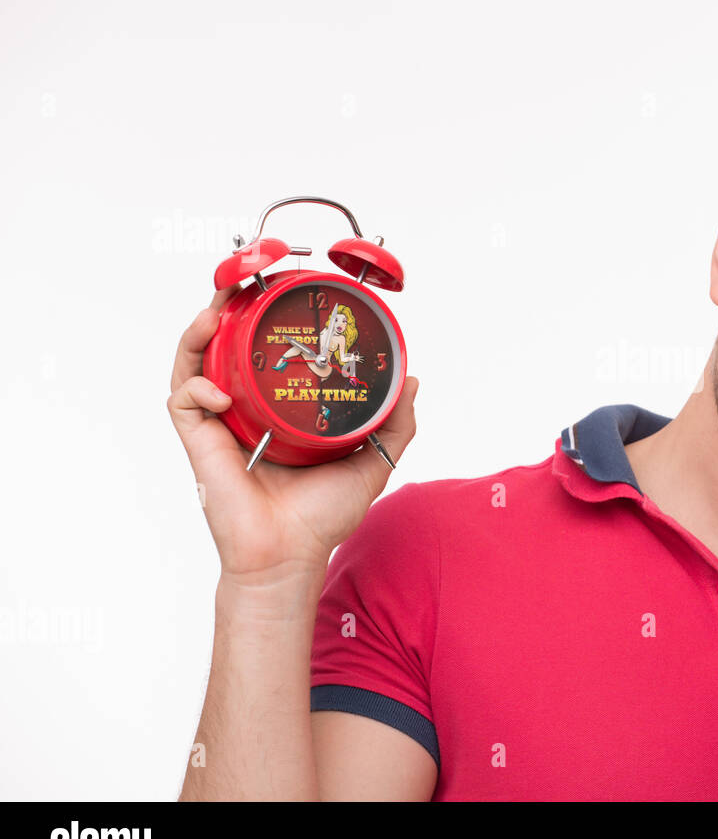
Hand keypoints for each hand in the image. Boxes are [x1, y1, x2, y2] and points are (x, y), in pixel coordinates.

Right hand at [167, 284, 419, 585]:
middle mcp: (247, 409)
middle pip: (227, 346)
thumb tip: (411, 381)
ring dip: (200, 331)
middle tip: (243, 282)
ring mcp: (220, 423)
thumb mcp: (374, 461)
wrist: (291, 556)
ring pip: (195, 362)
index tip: (283, 291)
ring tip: (216, 311)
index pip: (268, 353)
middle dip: (228, 309)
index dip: (268, 319)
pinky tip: (221, 391)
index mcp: (281, 409)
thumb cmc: (323, 516)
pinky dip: (198, 387)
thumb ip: (396, 424)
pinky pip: (184, 399)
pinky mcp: (199, 441)